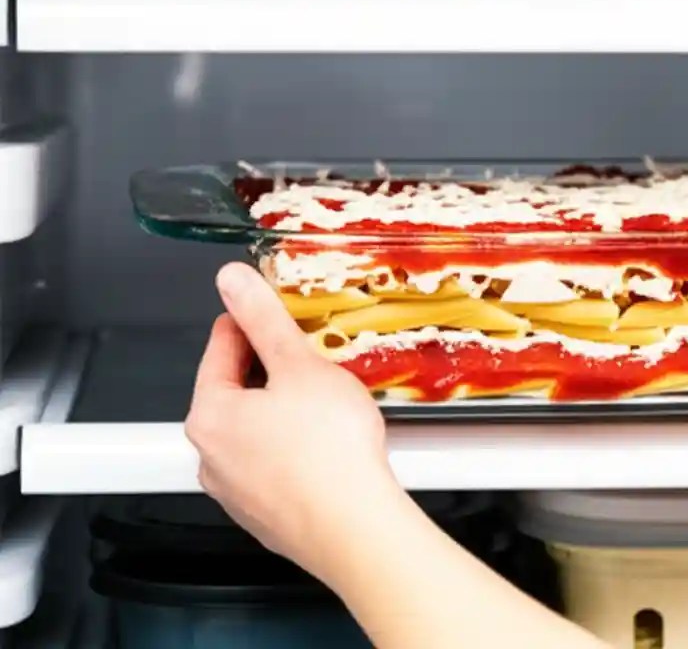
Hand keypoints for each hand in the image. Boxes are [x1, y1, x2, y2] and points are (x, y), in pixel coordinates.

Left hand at [186, 262, 398, 581]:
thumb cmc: (328, 454)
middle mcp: (212, 456)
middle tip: (313, 361)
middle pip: (237, 391)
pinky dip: (297, 451)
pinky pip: (277, 467)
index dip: (251, 321)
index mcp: (210, 413)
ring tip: (328, 407)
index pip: (221, 346)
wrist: (355, 528)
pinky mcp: (266, 516)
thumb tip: (233, 281)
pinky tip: (329, 448)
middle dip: (274, 371)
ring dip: (285, 413)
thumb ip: (265, 319)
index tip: (273, 310)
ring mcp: (237, 491)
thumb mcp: (301, 366)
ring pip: (257, 433)